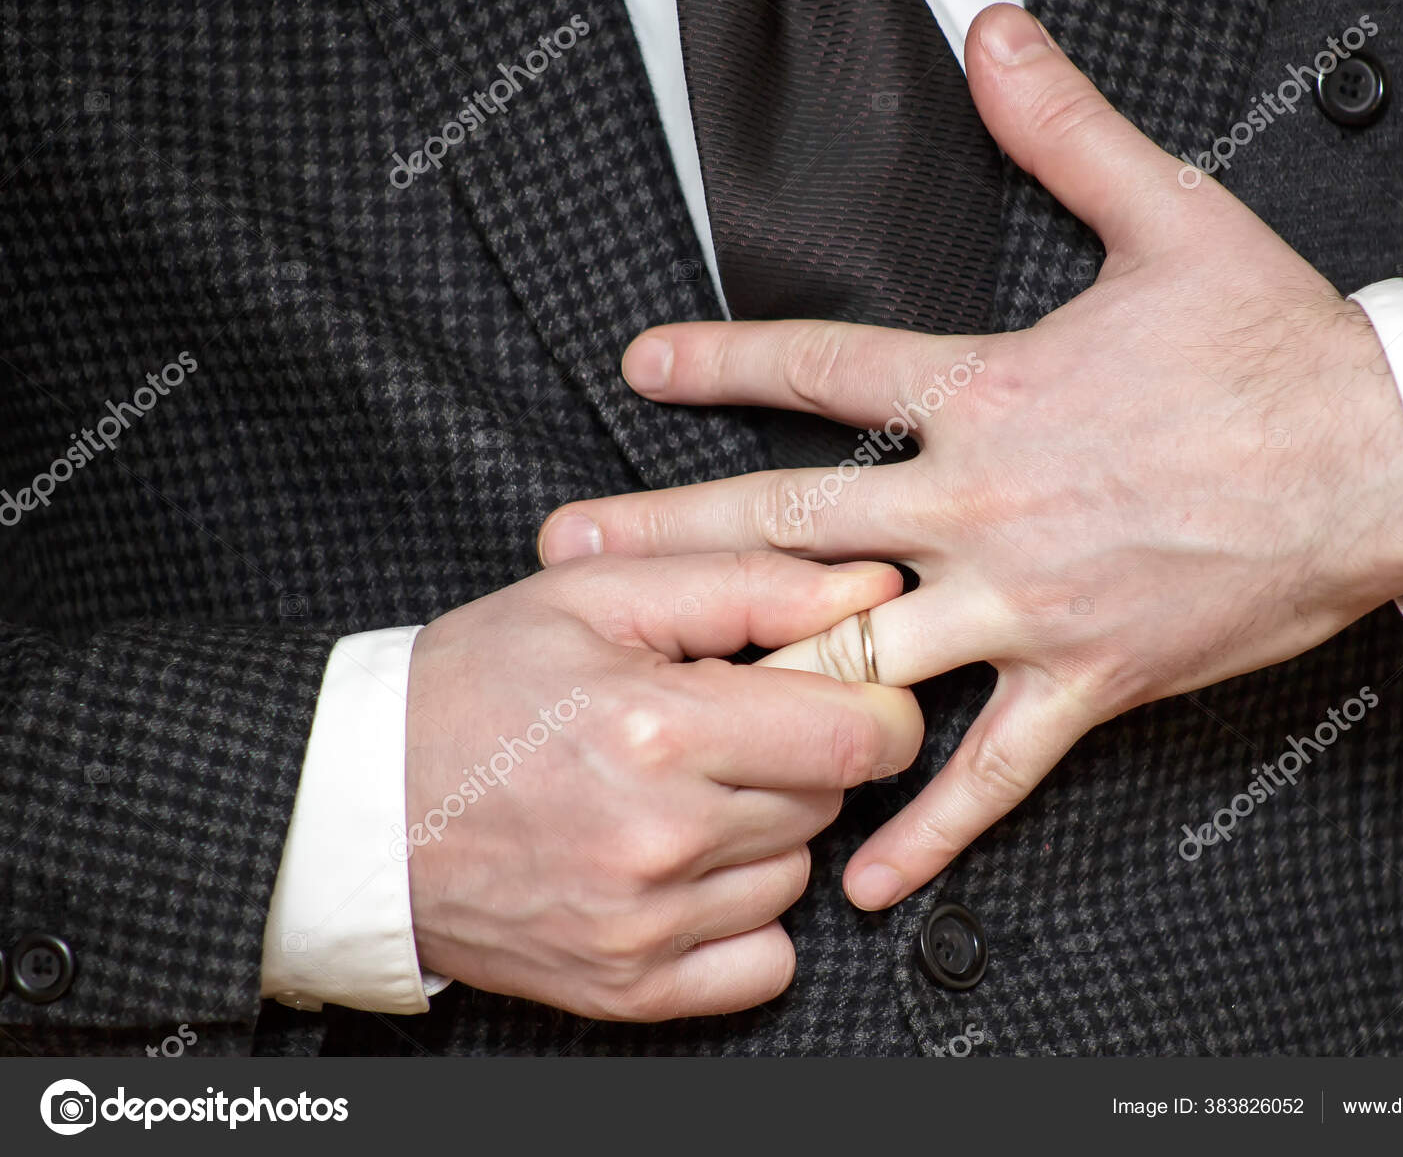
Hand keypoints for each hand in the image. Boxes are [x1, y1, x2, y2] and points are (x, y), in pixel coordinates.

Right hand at [404, 552, 921, 1019]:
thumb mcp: (599, 594)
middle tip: (718, 728)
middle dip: (797, 755)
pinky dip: (743, 915)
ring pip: (796, 873)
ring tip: (678, 792)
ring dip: (764, 831)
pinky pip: (764, 961)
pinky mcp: (628, 987)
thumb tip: (874, 591)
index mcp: (658, 729)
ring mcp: (645, 925)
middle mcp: (661, 839)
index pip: (856, 736)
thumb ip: (749, 584)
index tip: (846, 691)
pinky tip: (684, 868)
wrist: (359, 804)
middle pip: (828, 800)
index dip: (875, 705)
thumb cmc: (475, 685)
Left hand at [536, 5, 1402, 910]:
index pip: (824, 373)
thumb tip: (995, 37)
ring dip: (752, 686)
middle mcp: (983, 505)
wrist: (1379, 460)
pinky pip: (989, 771)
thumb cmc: (1276, 351)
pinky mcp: (1084, 679)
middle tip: (573, 558)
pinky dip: (925, 825)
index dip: (723, 361)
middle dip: (670, 540)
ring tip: (661, 720)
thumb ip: (1063, 129)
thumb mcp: (1171, 216)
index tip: (642, 367)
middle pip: (792, 526)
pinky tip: (862, 876)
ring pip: (860, 654)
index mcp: (991, 394)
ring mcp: (1024, 604)